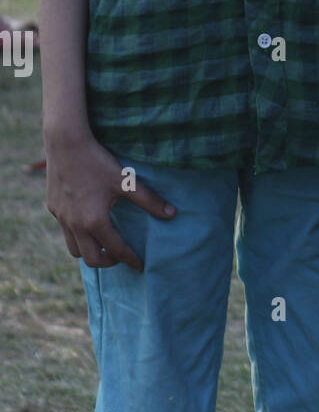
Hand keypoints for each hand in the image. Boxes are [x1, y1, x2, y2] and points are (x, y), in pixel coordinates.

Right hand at [45, 134, 175, 270]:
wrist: (66, 145)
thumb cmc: (99, 163)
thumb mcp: (127, 181)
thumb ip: (149, 200)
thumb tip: (172, 214)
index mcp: (94, 221)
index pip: (116, 249)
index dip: (130, 259)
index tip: (140, 266)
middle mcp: (75, 225)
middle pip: (90, 259)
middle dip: (108, 262)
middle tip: (121, 257)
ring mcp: (61, 218)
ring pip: (74, 249)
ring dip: (90, 251)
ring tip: (104, 244)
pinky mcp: (53, 208)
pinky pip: (65, 231)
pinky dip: (78, 235)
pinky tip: (88, 223)